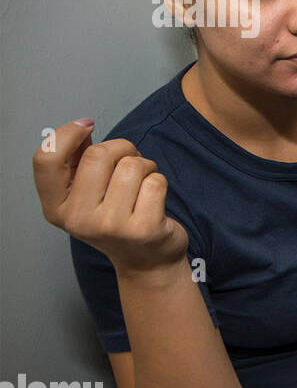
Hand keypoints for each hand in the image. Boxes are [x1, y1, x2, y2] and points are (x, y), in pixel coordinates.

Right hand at [33, 120, 188, 273]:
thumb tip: (82, 128)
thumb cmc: (117, 218)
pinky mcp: (143, 229)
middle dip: (122, 148)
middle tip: (130, 162)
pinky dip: (160, 181)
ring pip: (132, 165)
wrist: (147, 261)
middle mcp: (78, 219)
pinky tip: (154, 199)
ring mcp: (110, 226)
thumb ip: (78, 161)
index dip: (67, 134)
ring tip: (142, 183)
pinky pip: (156, 181)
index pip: (46, 159)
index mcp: (56, 208)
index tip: (87, 126)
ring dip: (145, 165)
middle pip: (99, 154)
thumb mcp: (86, 195)